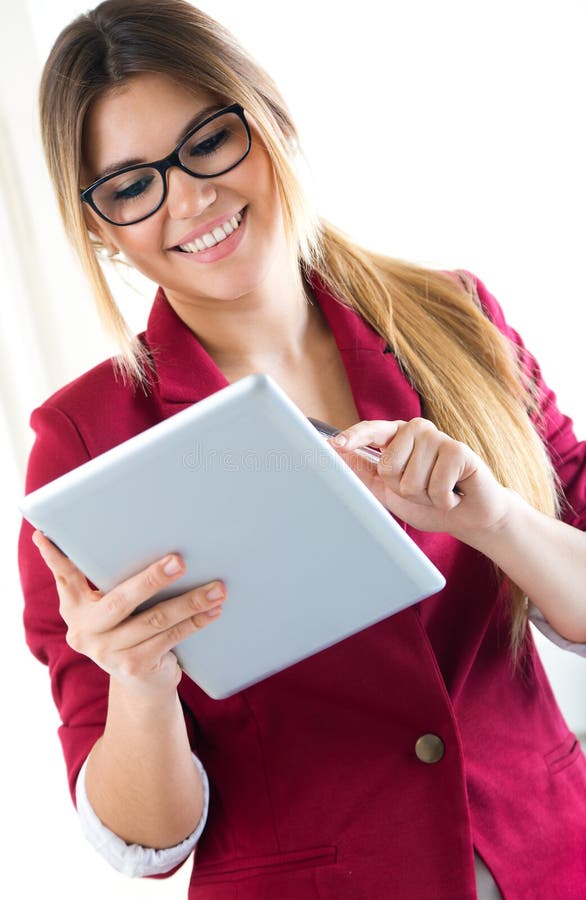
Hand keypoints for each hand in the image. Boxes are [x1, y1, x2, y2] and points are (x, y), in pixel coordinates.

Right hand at [32, 532, 226, 693]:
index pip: (64, 577)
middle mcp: (85, 631)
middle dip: (152, 579)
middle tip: (179, 561)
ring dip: (190, 602)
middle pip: (121, 600)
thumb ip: (112, 582)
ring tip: (217, 588)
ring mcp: (107, 653)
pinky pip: (169, 638)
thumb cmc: (130, 631)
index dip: (54, 556)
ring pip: (154, 620)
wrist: (142, 685)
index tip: (43, 534)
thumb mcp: (113, 609)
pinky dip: (194, 622)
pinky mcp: (132, 667)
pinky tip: (213, 610)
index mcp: (75, 608)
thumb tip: (139, 535)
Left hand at [329, 417, 510, 538]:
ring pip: (411, 479)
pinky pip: (436, 485)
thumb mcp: (388, 489)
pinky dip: (442, 499)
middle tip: (422, 490)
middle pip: (388, 466)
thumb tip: (335, 454)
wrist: (467, 517)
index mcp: (397, 436)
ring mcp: (438, 438)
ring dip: (424, 497)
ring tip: (438, 492)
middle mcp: (417, 430)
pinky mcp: (459, 451)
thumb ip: (363, 471)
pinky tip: (454, 494)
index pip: (372, 431)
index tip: (335, 446)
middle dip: (402, 489)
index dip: (354, 438)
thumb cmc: (427, 501)